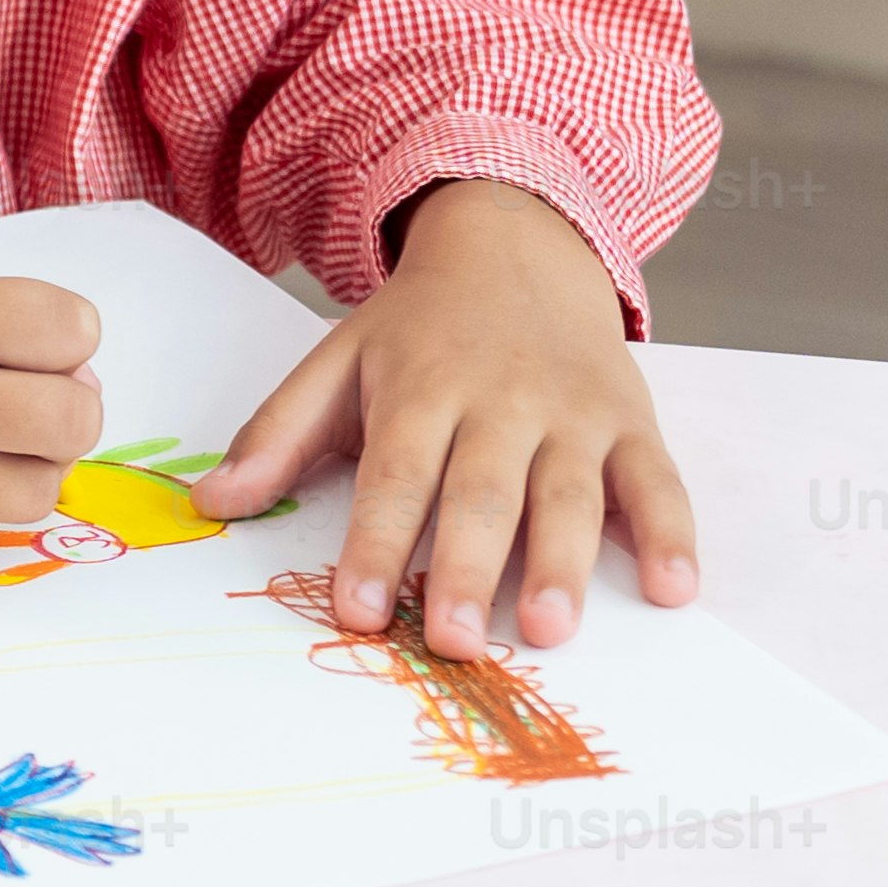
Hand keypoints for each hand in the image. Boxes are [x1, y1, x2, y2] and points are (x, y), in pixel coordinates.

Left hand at [197, 178, 693, 653]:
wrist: (516, 246)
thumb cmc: (419, 329)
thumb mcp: (338, 360)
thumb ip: (278, 433)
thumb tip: (211, 502)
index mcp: (422, 388)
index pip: (395, 474)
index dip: (376, 544)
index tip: (357, 609)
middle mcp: (502, 401)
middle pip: (483, 492)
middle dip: (468, 567)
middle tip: (455, 640)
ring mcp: (573, 412)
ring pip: (572, 493)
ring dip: (564, 563)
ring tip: (551, 630)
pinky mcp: (633, 421)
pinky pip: (659, 480)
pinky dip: (673, 534)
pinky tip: (677, 589)